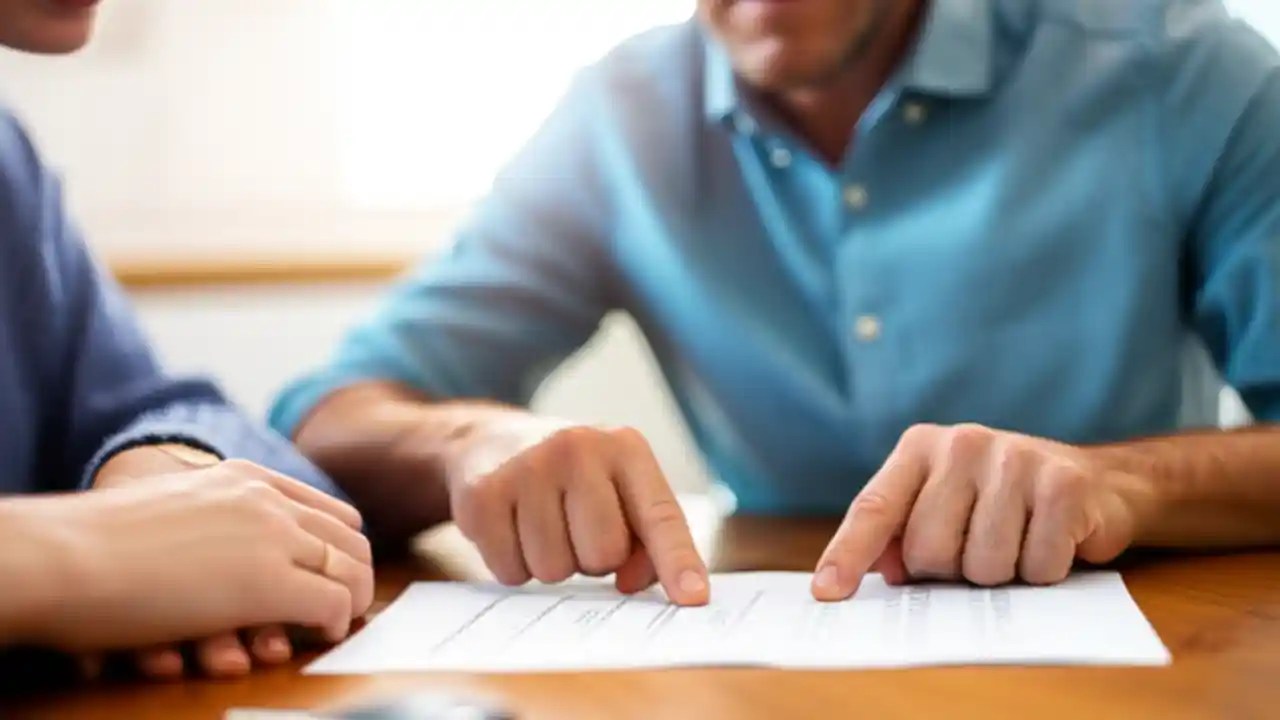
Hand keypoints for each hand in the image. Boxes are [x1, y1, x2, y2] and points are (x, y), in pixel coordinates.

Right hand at [17, 459, 373, 653]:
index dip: (339, 545)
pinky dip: (336, 623)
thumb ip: (208, 520)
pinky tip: (321, 635)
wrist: (64, 557)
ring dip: (353, 600)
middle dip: (357, 575)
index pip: (325, 508)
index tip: (335, 571)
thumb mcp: (168, 511)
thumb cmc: (94, 544)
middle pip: (349, 539)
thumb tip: (223, 552)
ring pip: (353, 569)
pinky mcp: (267, 583)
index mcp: (241, 478)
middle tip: (350, 605)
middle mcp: (265, 501)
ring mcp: (271, 538)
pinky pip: (334, 605)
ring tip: (340, 623)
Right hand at [441, 411, 707, 604]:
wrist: (492, 441)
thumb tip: (631, 583)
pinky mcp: (483, 494)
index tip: (693, 598)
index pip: (660, 516)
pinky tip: (511, 528)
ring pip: (554, 570)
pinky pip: (511, 572)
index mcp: (626, 448)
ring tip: (542, 525)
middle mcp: (578, 448)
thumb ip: (646, 542)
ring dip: (551, 564)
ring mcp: (527, 467)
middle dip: (592, 560)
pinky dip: (513, 565)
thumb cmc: (573, 479)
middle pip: (603, 555)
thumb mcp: (620, 492)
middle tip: (575, 528)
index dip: (677, 561)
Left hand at [812, 424, 1155, 599]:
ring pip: (983, 566)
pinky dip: (1043, 572)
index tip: (827, 594)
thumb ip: (901, 536)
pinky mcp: (1063, 484)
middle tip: (975, 553)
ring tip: (1016, 545)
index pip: (874, 507)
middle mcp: (963, 443)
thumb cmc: (1001, 503)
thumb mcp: (943, 507)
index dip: (848, 554)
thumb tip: (880, 573)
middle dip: (949, 574)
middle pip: (928, 551)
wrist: (1096, 483)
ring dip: (1001, 576)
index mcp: (920, 448)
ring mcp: (1015, 459)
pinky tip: (1050, 542)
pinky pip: (1036, 566)